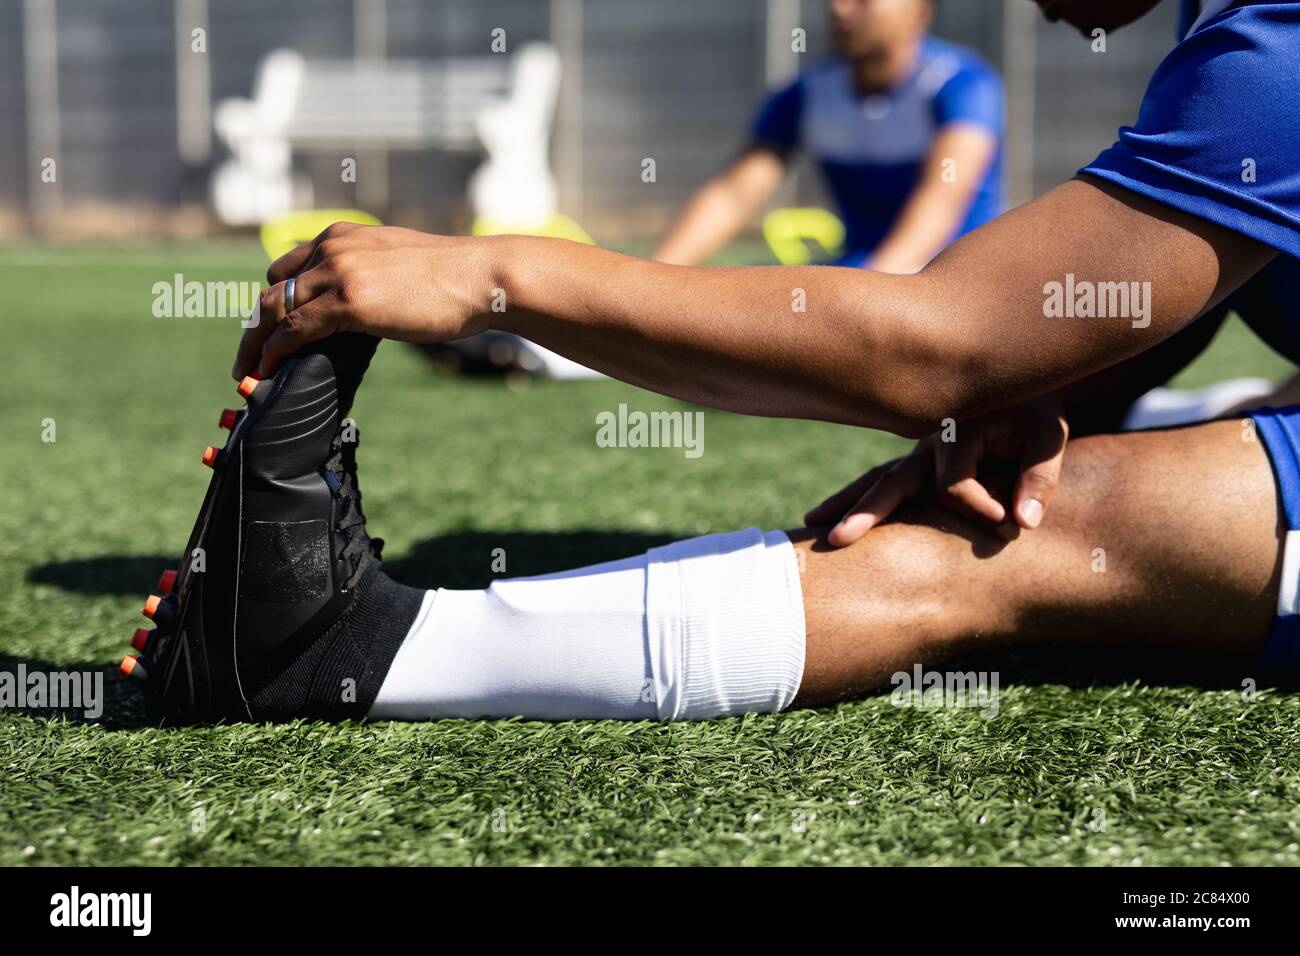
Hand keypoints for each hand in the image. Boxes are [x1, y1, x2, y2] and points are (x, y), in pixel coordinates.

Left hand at [233, 222, 499, 378]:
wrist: (481, 278)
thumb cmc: (454, 280)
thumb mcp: (399, 267)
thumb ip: (371, 277)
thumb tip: (365, 308)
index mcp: (343, 236)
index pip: (288, 269)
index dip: (274, 304)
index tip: (266, 332)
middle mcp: (333, 248)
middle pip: (273, 289)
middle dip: (256, 326)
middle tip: (249, 359)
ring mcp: (339, 272)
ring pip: (274, 308)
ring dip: (256, 344)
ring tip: (248, 372)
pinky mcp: (349, 301)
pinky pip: (295, 328)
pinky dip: (275, 351)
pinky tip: (269, 370)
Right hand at [805, 397, 1068, 546]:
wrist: (1027, 385)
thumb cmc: (1040, 414)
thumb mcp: (1049, 439)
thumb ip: (1038, 479)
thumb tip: (1023, 525)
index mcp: (957, 429)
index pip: (952, 486)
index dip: (979, 510)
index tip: (1010, 527)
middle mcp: (929, 442)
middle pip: (890, 479)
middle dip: (866, 512)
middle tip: (839, 540)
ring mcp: (919, 453)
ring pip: (876, 480)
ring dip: (846, 503)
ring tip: (811, 525)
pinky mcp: (919, 464)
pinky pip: (883, 482)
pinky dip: (856, 499)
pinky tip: (828, 516)